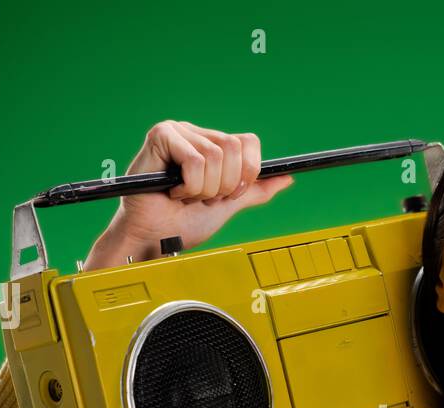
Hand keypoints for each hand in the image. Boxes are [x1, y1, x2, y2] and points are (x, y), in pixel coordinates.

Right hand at [84, 121, 294, 269]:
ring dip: (204, 189)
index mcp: (212, 144)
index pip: (248, 142)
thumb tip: (287, 177)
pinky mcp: (161, 136)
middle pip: (235, 147)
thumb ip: (255, 190)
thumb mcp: (229, 205)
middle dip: (225, 184)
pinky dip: (189, 186)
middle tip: (204, 197)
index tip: (230, 195)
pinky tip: (173, 191)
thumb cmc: (184, 223)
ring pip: (216, 156)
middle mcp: (196, 133)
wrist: (155, 239)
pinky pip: (195, 160)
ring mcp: (177, 132)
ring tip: (186, 196)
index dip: (246, 172)